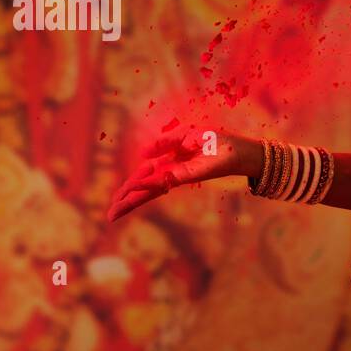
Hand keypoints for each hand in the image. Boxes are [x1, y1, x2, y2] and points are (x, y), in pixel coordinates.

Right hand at [107, 124, 260, 221]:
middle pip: (145, 190)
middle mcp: (172, 174)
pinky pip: (163, 180)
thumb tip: (143, 155)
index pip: (146, 179)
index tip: (118, 197)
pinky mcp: (188, 176)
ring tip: (114, 212)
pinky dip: (147, 184)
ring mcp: (179, 177)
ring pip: (151, 191)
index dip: (131, 187)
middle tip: (111, 214)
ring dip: (132, 199)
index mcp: (170, 165)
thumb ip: (164, 143)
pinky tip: (132, 189)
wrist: (239, 149)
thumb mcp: (185, 136)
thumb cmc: (217, 141)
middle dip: (127, 201)